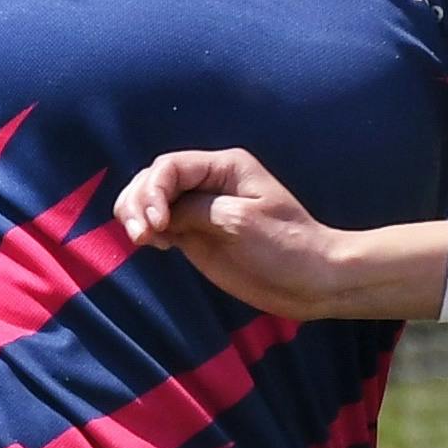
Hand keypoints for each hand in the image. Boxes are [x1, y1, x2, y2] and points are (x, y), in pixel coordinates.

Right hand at [116, 149, 343, 315]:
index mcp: (224, 166)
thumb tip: (161, 214)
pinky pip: (159, 225)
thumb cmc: (286, 246)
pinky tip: (156, 246)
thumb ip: (195, 210)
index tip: (155, 224)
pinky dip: (148, 232)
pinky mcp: (195, 235)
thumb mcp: (240, 221)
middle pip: (153, 179)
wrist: (311, 280)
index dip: (152, 190)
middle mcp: (207, 182)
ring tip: (144, 241)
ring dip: (136, 216)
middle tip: (141, 237)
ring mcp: (199, 209)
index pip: (170, 167)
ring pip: (150, 201)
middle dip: (137, 202)